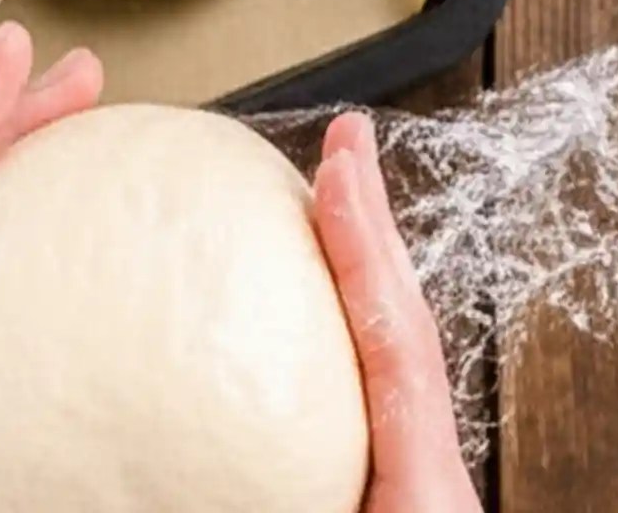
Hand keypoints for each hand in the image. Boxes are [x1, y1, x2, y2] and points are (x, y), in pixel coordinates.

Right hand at [313, 112, 480, 512]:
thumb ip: (308, 494)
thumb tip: (191, 477)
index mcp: (421, 487)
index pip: (393, 347)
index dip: (362, 253)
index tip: (338, 176)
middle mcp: (426, 465)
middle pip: (402, 320)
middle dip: (373, 221)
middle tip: (348, 139)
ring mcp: (416, 469)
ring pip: (394, 341)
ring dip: (364, 257)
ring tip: (335, 191)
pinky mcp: (397, 480)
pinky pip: (376, 377)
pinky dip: (351, 316)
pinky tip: (321, 293)